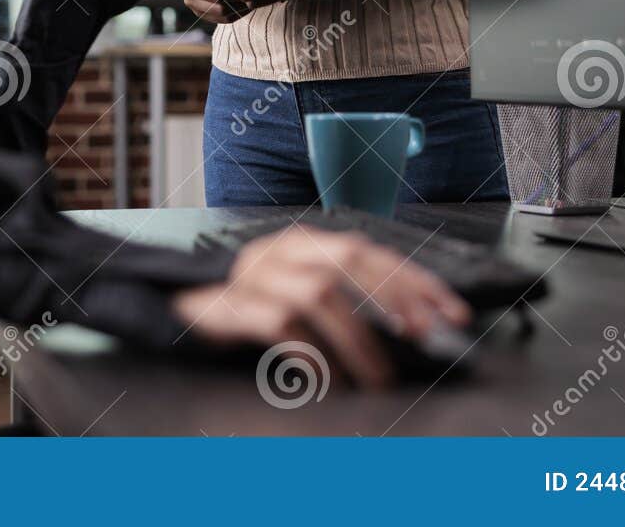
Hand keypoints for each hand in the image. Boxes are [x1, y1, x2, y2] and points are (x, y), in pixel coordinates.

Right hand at [171, 227, 471, 388]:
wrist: (175, 309)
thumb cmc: (248, 307)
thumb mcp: (295, 290)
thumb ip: (342, 296)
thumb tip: (411, 326)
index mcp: (303, 241)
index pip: (369, 249)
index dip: (414, 279)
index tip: (449, 312)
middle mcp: (280, 249)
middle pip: (348, 259)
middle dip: (393, 297)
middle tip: (422, 335)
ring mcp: (253, 275)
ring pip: (319, 294)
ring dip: (358, 339)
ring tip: (378, 377)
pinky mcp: (230, 306)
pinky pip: (281, 327)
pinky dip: (312, 357)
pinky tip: (331, 383)